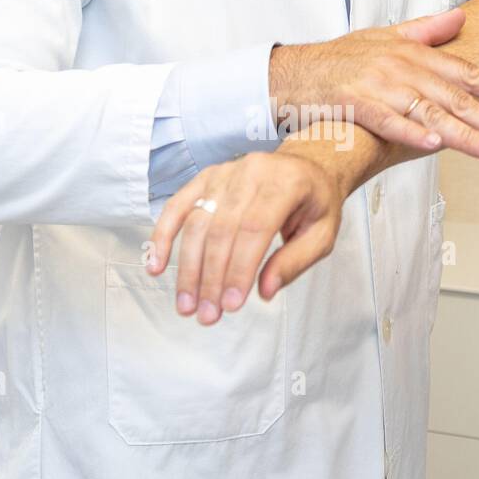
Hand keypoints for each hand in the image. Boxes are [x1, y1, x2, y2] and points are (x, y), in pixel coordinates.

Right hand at [147, 142, 347, 325]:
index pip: (255, 229)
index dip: (239, 269)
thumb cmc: (316, 202)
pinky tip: (155, 265)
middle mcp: (251, 172)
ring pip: (197, 221)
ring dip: (187, 268)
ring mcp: (224, 172)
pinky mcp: (206, 177)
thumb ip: (295, 262)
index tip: (230, 305)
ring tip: (186, 304)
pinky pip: (178, 206)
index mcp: (285, 183)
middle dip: (211, 278)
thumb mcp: (323, 234)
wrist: (308, 163)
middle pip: (222, 229)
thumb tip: (264, 292)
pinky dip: (163, 235)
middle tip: (206, 315)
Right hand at [269, 8, 478, 159]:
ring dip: (464, 134)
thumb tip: (460, 16)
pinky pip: (388, 121)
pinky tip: (434, 146)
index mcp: (413, 52)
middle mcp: (402, 67)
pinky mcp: (356, 103)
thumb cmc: (340, 58)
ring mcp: (380, 85)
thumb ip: (427, 29)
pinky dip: (410, 133)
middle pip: (456, 98)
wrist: (294, 71)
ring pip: (430, 112)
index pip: (466, 72)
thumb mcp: (385, 36)